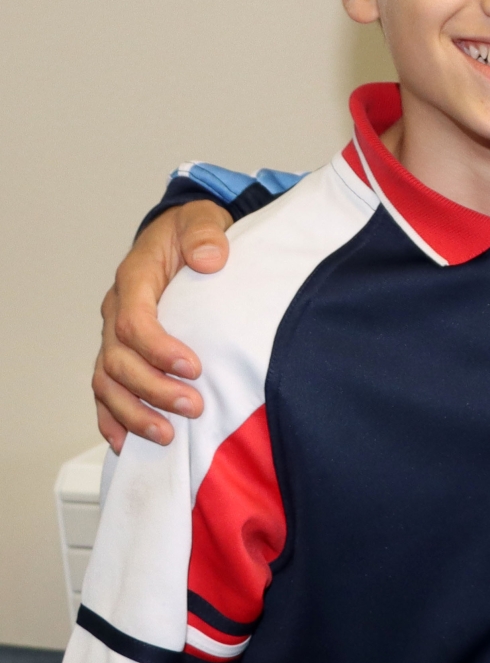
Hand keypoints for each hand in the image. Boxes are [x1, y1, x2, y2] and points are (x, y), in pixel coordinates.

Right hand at [93, 202, 232, 450]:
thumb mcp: (203, 219)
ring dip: (134, 413)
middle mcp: (118, 312)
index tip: (194, 368)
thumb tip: (209, 258)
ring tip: (168, 435)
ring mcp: (117, 337)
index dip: (159, 349)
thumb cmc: (192, 233)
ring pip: (108, 383)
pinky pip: (107, 392)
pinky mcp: (125, 354)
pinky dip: (114, 420)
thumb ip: (205, 234)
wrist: (184, 237)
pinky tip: (130, 443)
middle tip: (192, 408)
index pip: (134, 322)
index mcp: (135, 281)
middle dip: (153, 390)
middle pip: (119, 361)